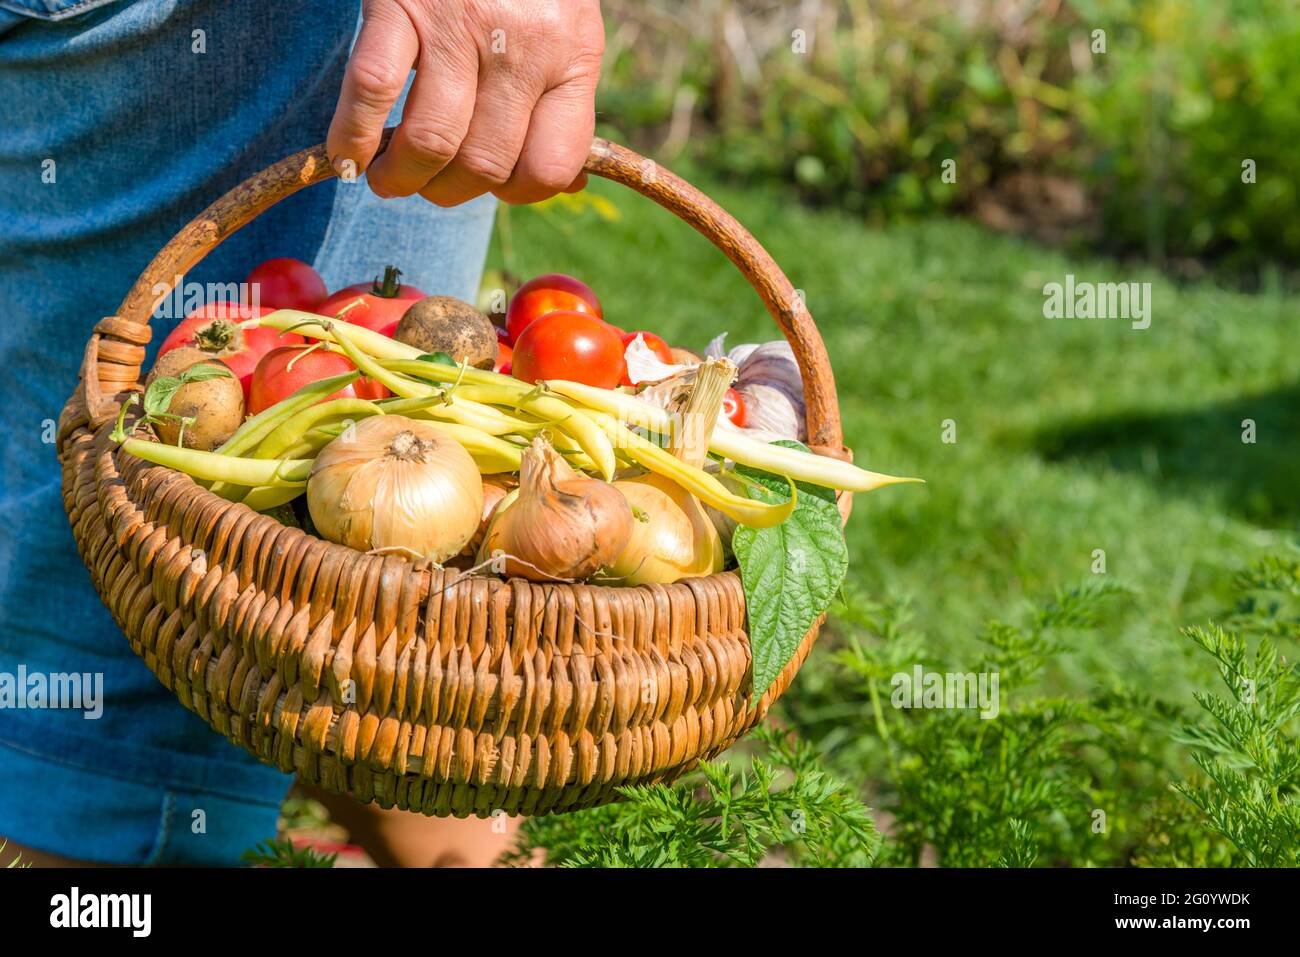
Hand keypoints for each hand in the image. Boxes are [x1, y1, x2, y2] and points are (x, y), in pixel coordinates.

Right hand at [327, 0, 604, 206]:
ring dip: (401, 179)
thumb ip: (563, 98)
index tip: (491, 187)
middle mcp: (524, 44)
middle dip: (449, 192)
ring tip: (386, 179)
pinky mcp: (399, 2)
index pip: (550, 166)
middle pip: (485, 164)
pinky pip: (371, 92)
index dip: (516, 193)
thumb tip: (563, 185)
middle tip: (427, 185)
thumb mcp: (566, 27)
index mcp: (574, 55)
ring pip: (431, 143)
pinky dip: (350, 137)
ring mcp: (459, 23)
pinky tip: (344, 155)